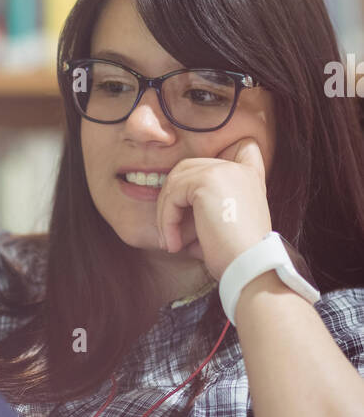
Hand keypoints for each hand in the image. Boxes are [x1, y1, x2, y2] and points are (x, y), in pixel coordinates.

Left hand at [154, 137, 272, 281]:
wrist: (249, 267)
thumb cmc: (235, 257)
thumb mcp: (220, 227)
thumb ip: (202, 211)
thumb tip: (170, 214)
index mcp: (249, 177)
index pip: (245, 149)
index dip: (235, 150)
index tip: (227, 162)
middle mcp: (238, 169)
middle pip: (189, 168)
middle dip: (173, 200)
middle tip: (169, 233)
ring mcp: (223, 170)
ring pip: (176, 182)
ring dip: (166, 214)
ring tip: (170, 243)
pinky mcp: (207, 180)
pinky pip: (172, 196)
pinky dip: (167, 221)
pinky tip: (173, 244)